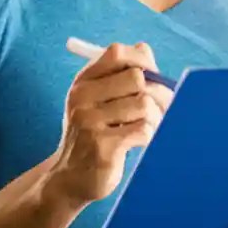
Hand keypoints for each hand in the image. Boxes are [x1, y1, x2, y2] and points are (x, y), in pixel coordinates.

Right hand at [44, 42, 173, 206]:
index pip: (117, 53)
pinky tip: (140, 142)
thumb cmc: (93, 133)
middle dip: (157, 93)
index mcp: (83, 82)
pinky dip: (150, 136)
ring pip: (145, 104)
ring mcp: (89, 122)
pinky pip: (143, 129)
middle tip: (157, 108)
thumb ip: (119, 73)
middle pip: (137, 78)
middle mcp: (82, 98)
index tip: (152, 77)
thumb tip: (144, 48)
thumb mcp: (97, 99)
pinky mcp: (102, 146)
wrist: (70, 178)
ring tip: (147, 128)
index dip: (143, 61)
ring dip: (155, 118)